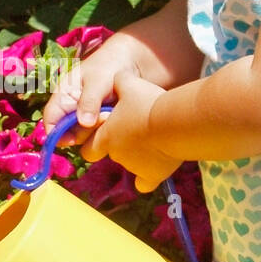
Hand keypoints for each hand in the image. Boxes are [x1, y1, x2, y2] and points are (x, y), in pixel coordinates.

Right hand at [41, 39, 140, 146]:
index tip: (72, 141)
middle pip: (68, 132)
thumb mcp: (98, 81)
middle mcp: (71, 108)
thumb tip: (84, 124)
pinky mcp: (99, 120)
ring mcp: (85, 115)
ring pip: (84, 134)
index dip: (56, 134)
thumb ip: (89, 101)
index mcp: (63, 96)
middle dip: (84, 131)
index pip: (50, 120)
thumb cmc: (109, 65)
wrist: (131, 60)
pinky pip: (98, 133)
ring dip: (96, 130)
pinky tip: (115, 117)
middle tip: (104, 116)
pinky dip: (105, 130)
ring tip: (111, 113)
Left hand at [80, 69, 181, 191]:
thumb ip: (119, 82)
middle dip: (111, 148)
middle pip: (106, 156)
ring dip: (135, 155)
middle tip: (127, 134)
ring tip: (153, 138)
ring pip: (129, 165)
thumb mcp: (129, 84)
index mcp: (106, 136)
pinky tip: (154, 169)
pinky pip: (145, 183)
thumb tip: (117, 78)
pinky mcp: (152, 175)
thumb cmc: (148, 103)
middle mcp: (116, 154)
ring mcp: (134, 167)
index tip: (103, 131)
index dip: (92, 141)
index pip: (87, 148)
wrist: (173, 123)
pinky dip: (147, 178)